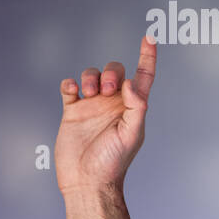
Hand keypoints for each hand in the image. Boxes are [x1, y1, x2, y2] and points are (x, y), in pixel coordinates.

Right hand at [56, 36, 157, 194]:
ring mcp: (92, 106)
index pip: (143, 76)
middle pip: (114, 70)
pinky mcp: (72, 111)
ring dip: (90, 76)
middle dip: (110, 72)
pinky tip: (72, 91)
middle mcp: (114, 103)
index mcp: (133, 107)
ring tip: (90, 94)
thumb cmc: (114, 161)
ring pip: (91, 75)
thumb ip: (137, 107)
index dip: (147, 57)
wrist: (87, 180)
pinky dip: (70, 83)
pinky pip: (70, 87)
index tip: (149, 38)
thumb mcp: (132, 134)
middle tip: (106, 90)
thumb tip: (131, 83)